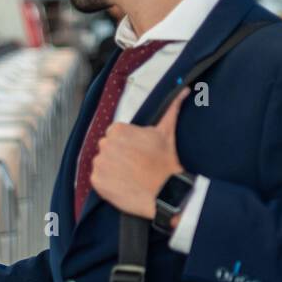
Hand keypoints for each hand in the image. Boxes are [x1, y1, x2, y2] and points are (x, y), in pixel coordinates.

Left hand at [90, 88, 188, 218]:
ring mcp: (99, 163)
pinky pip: (97, 180)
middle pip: (107, 149)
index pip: (114, 134)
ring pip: (102, 163)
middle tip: (135, 165)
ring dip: (112, 169)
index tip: (137, 153)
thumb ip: (172, 107)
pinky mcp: (96, 181)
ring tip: (130, 176)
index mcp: (118, 130)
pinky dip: (107, 183)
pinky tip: (122, 184)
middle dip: (118, 156)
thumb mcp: (167, 131)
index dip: (126, 145)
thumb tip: (185, 89)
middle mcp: (105, 144)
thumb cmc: (165, 161)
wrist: (164, 192)